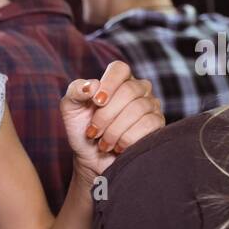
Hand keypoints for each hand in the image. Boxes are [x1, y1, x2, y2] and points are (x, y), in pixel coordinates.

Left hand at [59, 60, 163, 182]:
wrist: (92, 159)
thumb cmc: (83, 130)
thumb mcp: (70, 109)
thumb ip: (75, 91)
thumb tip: (92, 85)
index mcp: (118, 80)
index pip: (120, 69)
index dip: (108, 84)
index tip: (96, 102)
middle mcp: (138, 89)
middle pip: (129, 91)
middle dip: (106, 115)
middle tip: (93, 131)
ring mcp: (151, 106)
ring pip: (138, 109)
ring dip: (114, 130)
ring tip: (103, 143)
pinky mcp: (157, 124)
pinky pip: (148, 125)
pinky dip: (127, 139)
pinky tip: (118, 147)